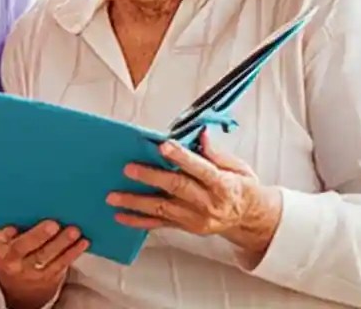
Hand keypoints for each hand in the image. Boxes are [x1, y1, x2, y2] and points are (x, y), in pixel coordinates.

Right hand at [0, 220, 87, 308]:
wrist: (21, 294)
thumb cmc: (13, 259)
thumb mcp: (2, 247)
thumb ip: (7, 233)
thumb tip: (20, 213)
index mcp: (0, 252)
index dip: (4, 235)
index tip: (12, 226)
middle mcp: (15, 263)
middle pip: (25, 248)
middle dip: (39, 236)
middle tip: (53, 224)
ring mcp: (33, 272)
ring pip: (46, 257)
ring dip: (62, 243)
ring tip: (73, 231)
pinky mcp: (51, 278)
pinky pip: (62, 264)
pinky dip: (73, 252)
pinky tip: (82, 242)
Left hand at [105, 133, 282, 259]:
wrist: (247, 217)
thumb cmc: (241, 188)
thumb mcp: (238, 167)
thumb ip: (216, 153)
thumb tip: (200, 134)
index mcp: (223, 185)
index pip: (200, 168)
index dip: (181, 157)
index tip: (164, 145)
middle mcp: (207, 204)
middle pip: (176, 187)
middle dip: (150, 177)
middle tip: (129, 168)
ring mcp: (195, 218)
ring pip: (162, 208)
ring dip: (136, 202)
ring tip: (114, 196)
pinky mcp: (185, 227)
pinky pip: (158, 224)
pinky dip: (138, 221)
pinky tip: (121, 216)